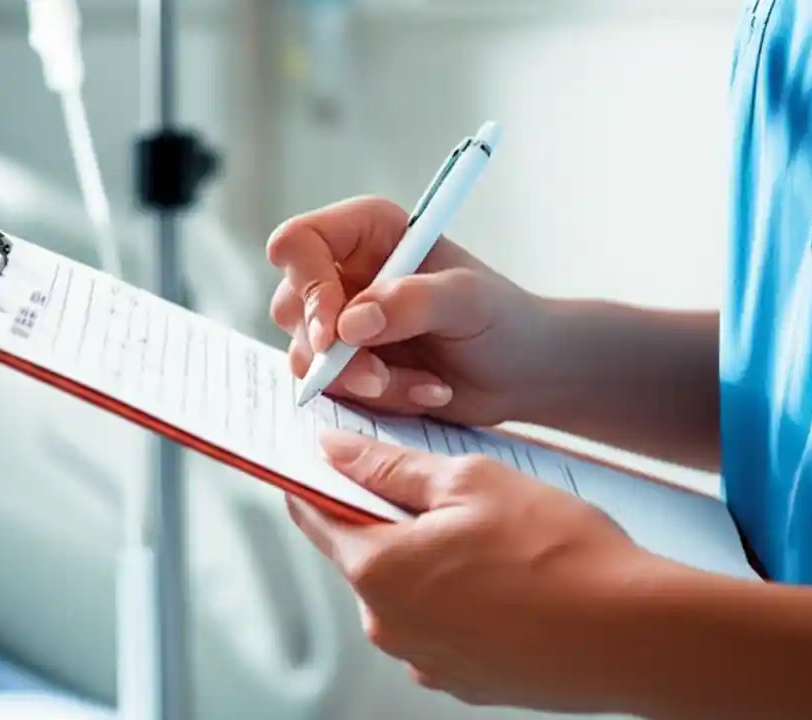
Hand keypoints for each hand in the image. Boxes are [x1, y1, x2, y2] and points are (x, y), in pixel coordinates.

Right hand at [266, 196, 547, 425]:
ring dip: (364, 381)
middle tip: (379, 375)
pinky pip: (331, 390)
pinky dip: (375, 401)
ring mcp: (339, 322)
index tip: (333, 332)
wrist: (520, 372)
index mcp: (366, 233)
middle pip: (290, 307)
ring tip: (425, 383)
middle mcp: (343, 272)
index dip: (306, 287)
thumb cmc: (503, 320)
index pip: (297, 244)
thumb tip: (350, 323)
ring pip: (306, 357)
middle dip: (334, 353)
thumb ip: (411, 302)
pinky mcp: (346, 366)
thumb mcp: (467, 301)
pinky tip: (422, 391)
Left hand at [288, 430, 662, 711]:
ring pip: (406, 591)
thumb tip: (335, 452)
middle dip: (390, 518)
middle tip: (444, 489)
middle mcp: (389, 626)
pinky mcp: (465, 682)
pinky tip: (508, 578)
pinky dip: (460, 598)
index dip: (315, 480)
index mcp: (378, 570)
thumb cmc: (558, 552)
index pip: (314, 516)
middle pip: (363, 554)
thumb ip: (390, 467)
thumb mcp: (470, 482)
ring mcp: (427, 661)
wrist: (634, 634)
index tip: (325, 458)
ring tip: (492, 537)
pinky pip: (442, 626)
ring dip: (430, 560)